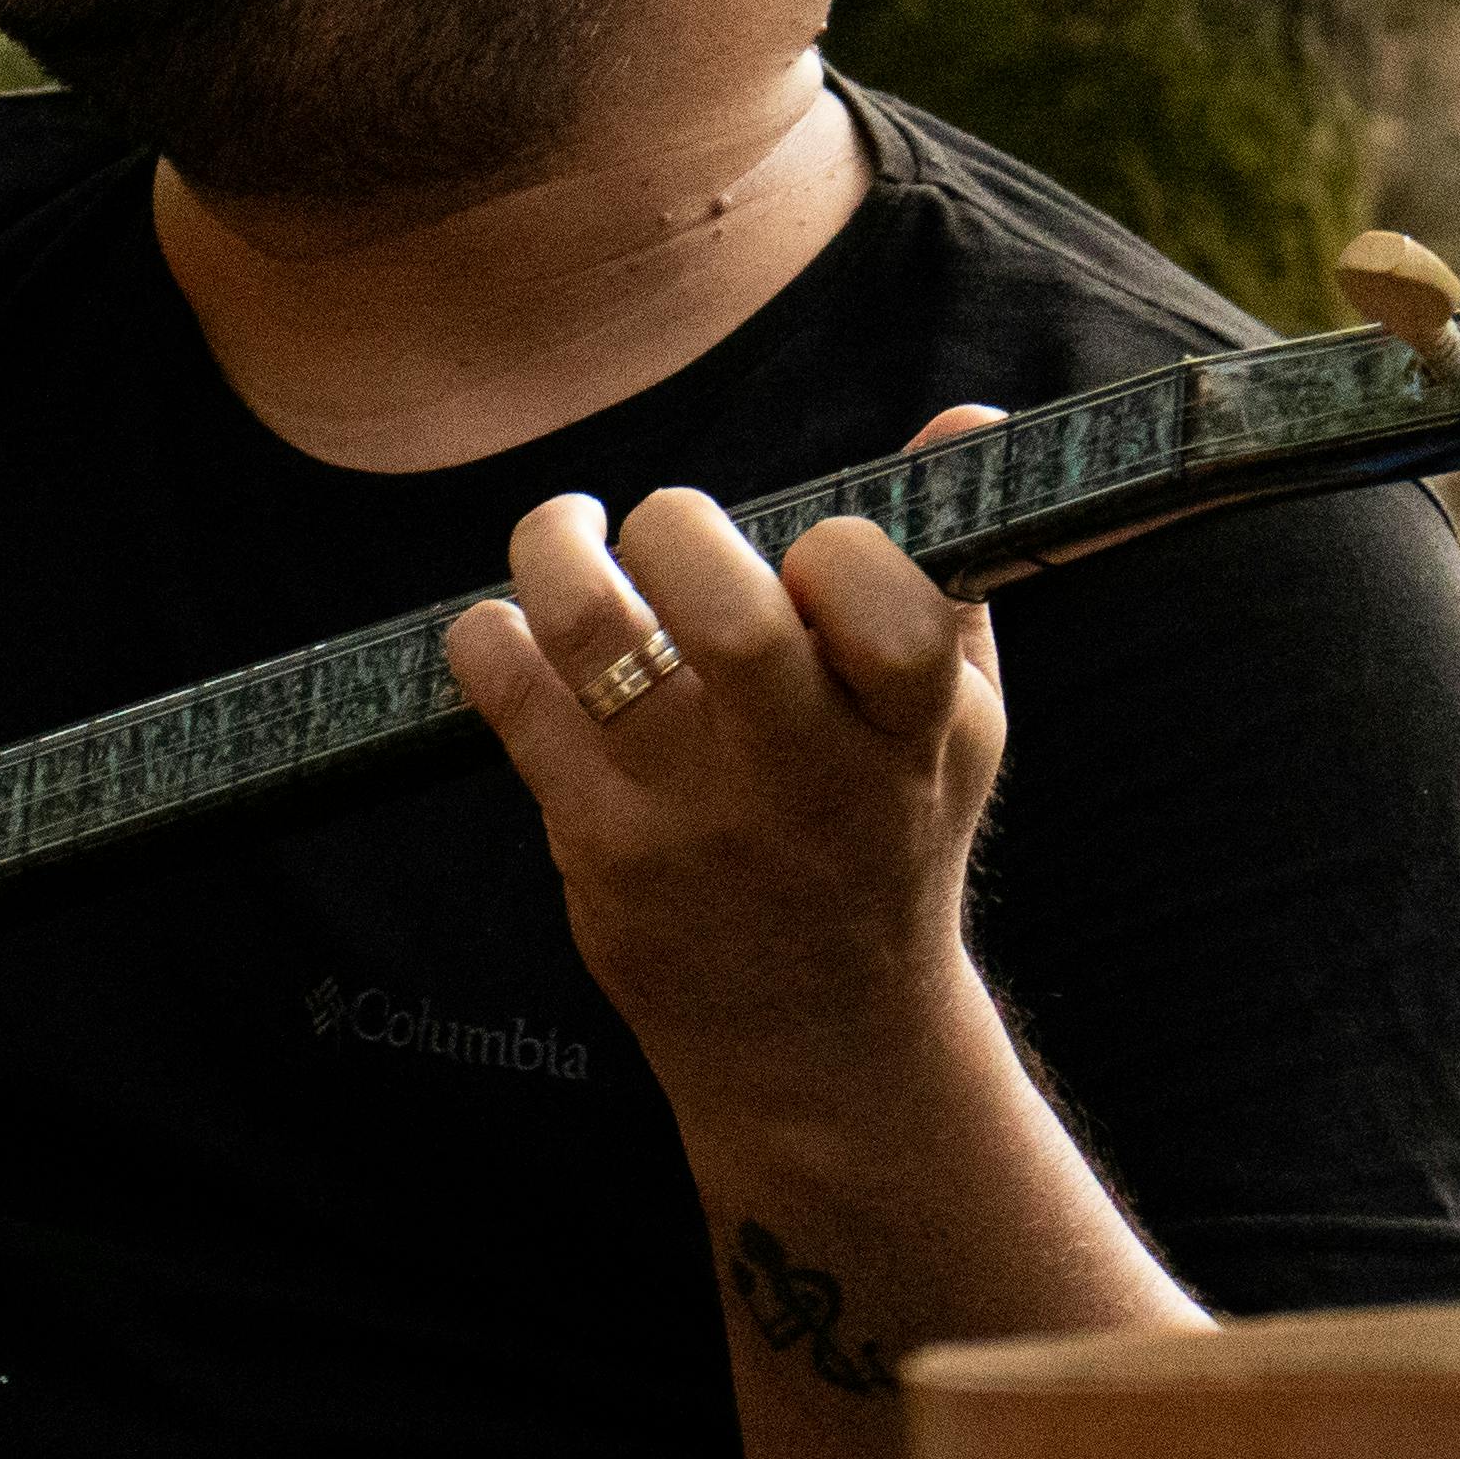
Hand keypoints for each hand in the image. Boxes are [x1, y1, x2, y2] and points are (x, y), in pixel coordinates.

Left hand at [444, 404, 1011, 1089]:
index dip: (839, 554)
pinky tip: (515, 626)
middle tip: (663, 526)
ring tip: (568, 531)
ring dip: (557, 544)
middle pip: (731, 613)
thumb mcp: (953, 727)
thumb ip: (951, 575)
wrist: (818, 1042)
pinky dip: (493, 632)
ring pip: (593, 632)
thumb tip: (966, 416)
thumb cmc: (885, 843)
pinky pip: (511, 696)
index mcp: (913, 734)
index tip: (809, 557)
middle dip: (678, 527)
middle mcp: (805, 780)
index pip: (890, 607)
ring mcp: (693, 818)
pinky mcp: (598, 848)